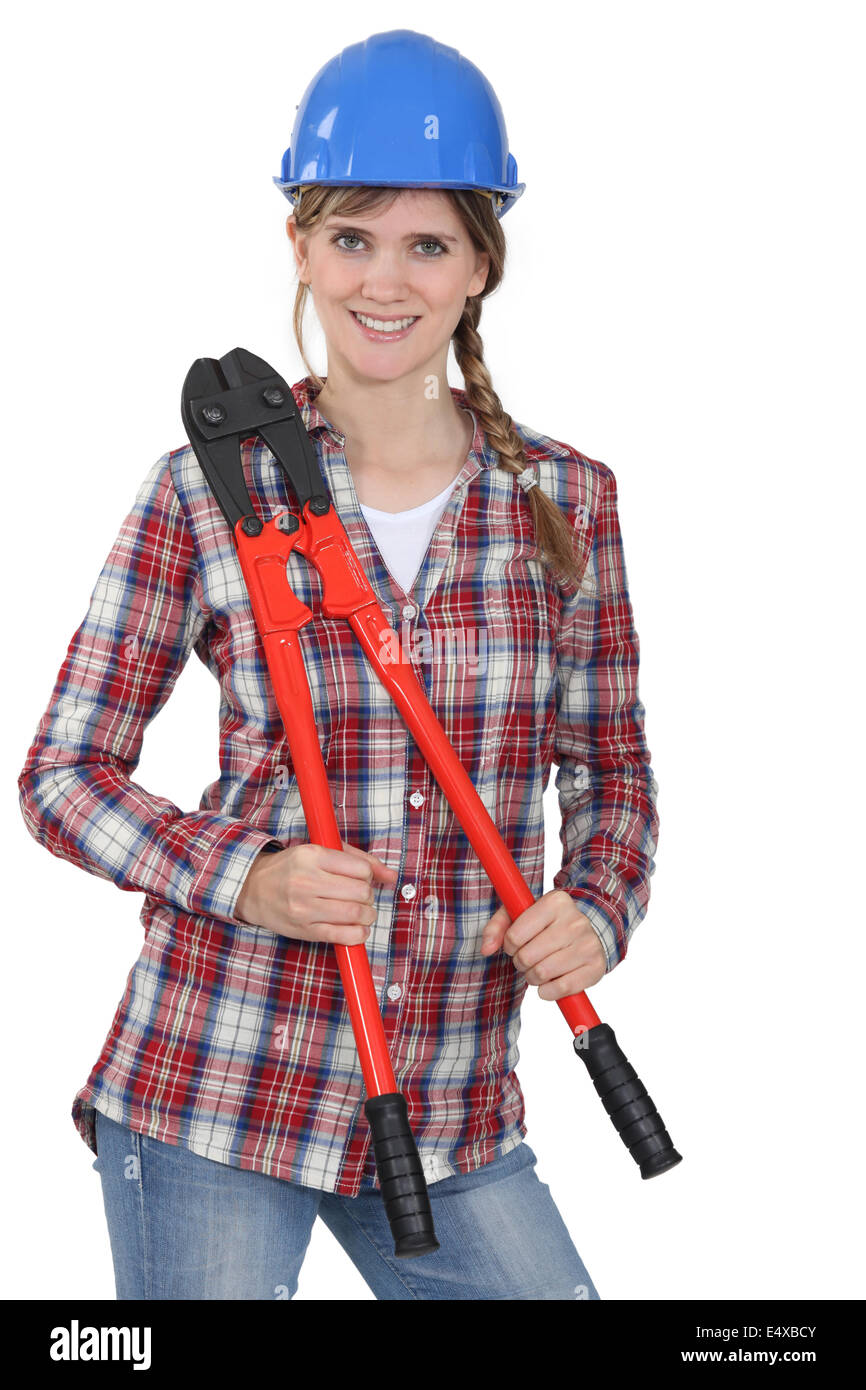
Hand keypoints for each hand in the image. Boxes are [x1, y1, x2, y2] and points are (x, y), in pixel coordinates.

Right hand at [235, 839, 398, 944]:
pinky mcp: (304, 930)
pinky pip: (343, 936)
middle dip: (368, 896)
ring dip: (367, 915)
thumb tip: (391, 876)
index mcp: (312, 856)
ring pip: (356, 914)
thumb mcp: (320, 852)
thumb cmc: (292, 868)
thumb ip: (358, 860)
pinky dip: (358, 934)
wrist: (253, 889)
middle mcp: (307, 881)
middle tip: (361, 896)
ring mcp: (304, 908)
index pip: (361, 868)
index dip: (368, 875)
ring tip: (361, 912)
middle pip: (361, 892)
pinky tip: (356, 928)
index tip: (360, 878)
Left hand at [479, 889, 606, 997]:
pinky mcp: (596, 966)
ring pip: (543, 973)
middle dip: (521, 962)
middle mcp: (575, 921)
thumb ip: (497, 927)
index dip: (509, 945)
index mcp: (556, 902)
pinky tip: (549, 982)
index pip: (515, 935)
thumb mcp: (519, 914)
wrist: (587, 931)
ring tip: (538, 968)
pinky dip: (548, 991)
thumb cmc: (547, 924)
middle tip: (527, 958)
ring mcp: (588, 944)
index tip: (516, 943)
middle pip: (527, 956)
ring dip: (533, 977)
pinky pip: (562, 988)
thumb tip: (486, 948)